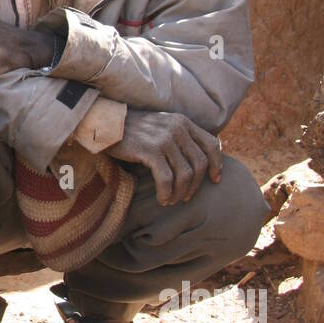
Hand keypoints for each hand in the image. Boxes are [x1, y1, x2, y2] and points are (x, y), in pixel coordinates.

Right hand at [105, 109, 221, 205]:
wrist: (107, 124)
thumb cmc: (133, 130)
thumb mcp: (161, 126)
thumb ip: (179, 137)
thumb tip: (196, 160)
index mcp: (183, 122)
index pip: (211, 144)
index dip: (217, 164)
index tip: (215, 180)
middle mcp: (177, 128)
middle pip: (199, 163)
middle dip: (196, 185)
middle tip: (186, 197)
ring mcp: (164, 138)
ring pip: (185, 174)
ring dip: (180, 192)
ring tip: (172, 200)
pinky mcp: (150, 150)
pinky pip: (166, 179)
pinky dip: (166, 193)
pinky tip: (162, 200)